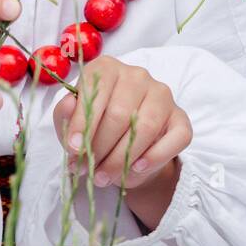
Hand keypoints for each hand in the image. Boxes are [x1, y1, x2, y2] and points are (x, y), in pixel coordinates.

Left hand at [53, 56, 191, 189]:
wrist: (124, 148)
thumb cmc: (94, 127)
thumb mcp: (71, 121)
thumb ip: (65, 113)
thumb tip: (69, 106)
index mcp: (107, 68)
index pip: (95, 91)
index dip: (82, 123)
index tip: (73, 149)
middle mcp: (137, 75)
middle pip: (119, 113)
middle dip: (100, 147)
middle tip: (88, 170)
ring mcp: (162, 95)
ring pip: (145, 128)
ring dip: (121, 159)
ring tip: (104, 178)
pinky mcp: (180, 119)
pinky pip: (174, 139)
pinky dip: (154, 158)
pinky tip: (135, 169)